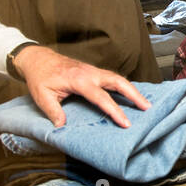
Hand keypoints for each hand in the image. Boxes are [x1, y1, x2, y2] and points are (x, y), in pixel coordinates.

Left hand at [12, 45, 149, 127]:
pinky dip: (124, 86)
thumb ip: (53, 111)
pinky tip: (130, 94)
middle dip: (134, 94)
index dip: (115, 110)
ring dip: (132, 90)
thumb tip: (62, 126)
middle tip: (147, 107)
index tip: (126, 122)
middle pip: (118, 82)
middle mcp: (90, 73)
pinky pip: (112, 78)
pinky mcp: (93, 72)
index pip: (101, 97)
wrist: (38, 59)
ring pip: (118, 79)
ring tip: (145, 103)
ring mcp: (93, 71)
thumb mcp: (42, 95)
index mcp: (79, 80)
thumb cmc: (40, 76)